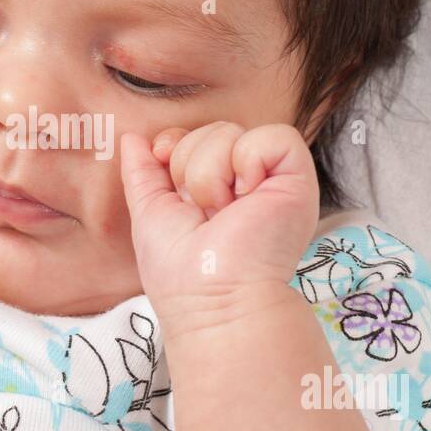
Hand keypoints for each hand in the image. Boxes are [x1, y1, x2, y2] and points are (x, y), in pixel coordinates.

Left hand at [119, 121, 318, 332]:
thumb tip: (133, 138)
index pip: (191, 136)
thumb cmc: (180, 272)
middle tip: (204, 214)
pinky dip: (249, 162)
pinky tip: (247, 198)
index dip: (173, 147)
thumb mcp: (149, 213)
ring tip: (223, 214)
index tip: (167, 177)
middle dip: (190, 171)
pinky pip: (273, 136)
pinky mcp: (297, 178)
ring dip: (211, 177)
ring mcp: (272, 178)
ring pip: (231, 132)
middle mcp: (245, 179)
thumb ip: (141, 174)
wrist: (211, 300)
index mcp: (216, 186)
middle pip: (209, 130)